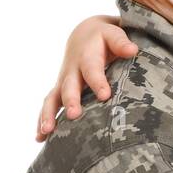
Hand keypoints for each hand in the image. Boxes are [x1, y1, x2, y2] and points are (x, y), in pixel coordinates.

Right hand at [35, 15, 136, 140]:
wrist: (83, 35)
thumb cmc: (103, 37)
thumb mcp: (113, 34)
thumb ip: (121, 42)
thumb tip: (133, 50)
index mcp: (86, 57)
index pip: (92, 70)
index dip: (98, 82)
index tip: (104, 95)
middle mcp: (71, 70)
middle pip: (69, 86)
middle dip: (70, 100)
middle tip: (74, 115)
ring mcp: (63, 82)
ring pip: (52, 98)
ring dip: (48, 114)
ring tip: (47, 131)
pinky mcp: (59, 91)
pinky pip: (49, 106)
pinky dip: (42, 121)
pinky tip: (40, 138)